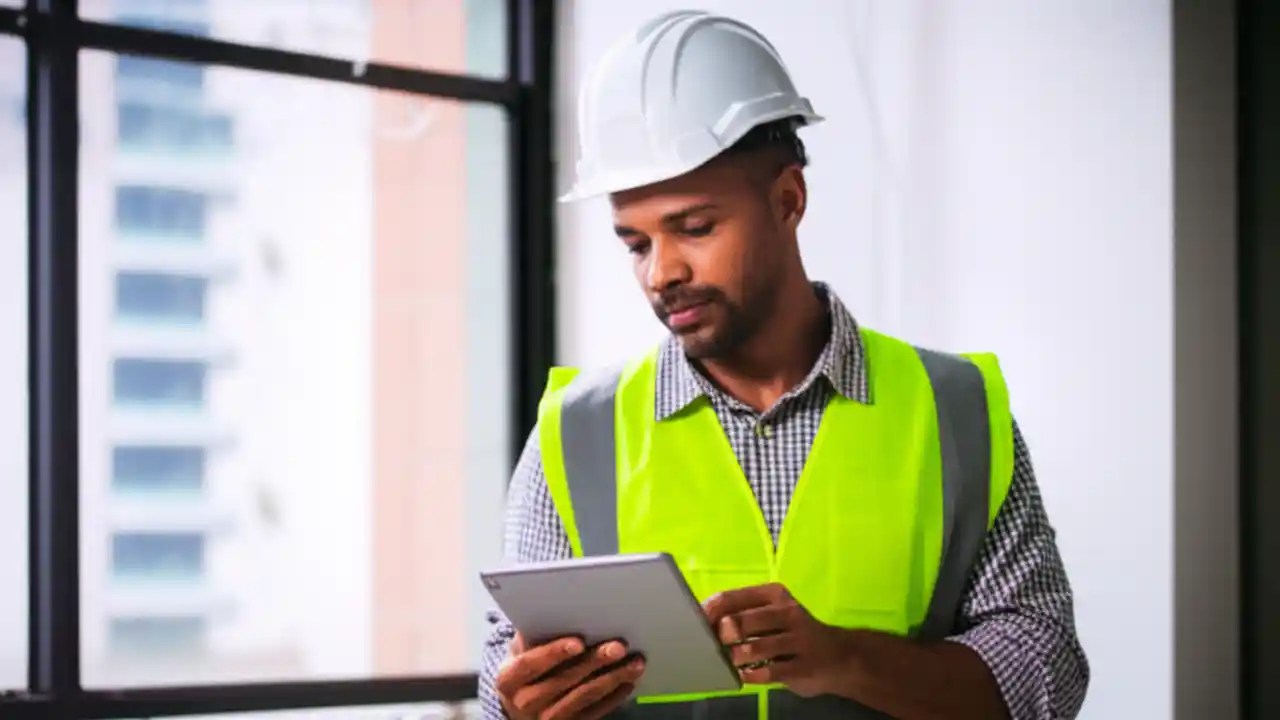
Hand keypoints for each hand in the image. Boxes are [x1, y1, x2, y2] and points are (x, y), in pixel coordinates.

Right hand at [495, 632, 645, 719]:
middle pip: (562, 681)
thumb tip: (561, 609)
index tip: (578, 641)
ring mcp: (546, 719)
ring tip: (633, 662)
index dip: (553, 653)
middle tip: (618, 646)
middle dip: (593, 662)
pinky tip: (628, 681)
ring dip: (611, 678)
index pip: (529, 665)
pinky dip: (614, 697)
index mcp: (508, 679)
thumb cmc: (527, 664)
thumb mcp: (521, 649)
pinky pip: (594, 713)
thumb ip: (535, 634)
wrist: (521, 702)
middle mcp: (524, 703)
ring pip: (582, 698)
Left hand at [703, 583, 854, 697]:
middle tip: (715, 647)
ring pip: (753, 649)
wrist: (841, 657)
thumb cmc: (795, 633)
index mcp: (775, 594)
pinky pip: (768, 673)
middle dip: (721, 638)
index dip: (709, 613)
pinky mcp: (803, 666)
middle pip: (740, 623)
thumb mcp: (774, 614)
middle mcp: (788, 612)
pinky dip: (751, 676)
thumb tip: (703, 618)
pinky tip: (746, 675)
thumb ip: (743, 613)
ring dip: (736, 659)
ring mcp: (798, 639)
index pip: (731, 598)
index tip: (695, 624)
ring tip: (732, 662)